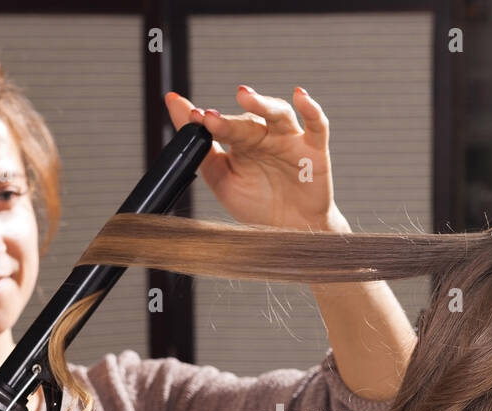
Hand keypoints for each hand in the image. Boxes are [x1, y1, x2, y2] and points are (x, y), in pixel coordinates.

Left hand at [164, 86, 346, 231]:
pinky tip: (300, 96)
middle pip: (247, 120)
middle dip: (228, 119)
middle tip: (209, 117)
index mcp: (241, 143)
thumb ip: (200, 149)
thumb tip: (175, 106)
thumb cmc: (258, 206)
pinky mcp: (315, 150)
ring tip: (244, 95)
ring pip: (278, 114)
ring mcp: (289, 140)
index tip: (190, 115)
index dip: (207, 121)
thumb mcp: (222, 181)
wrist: (289, 234)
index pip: (222, 125)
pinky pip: (317, 125)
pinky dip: (311, 109)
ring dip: (262, 103)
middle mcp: (264, 136)